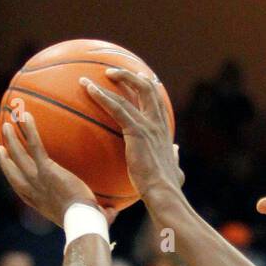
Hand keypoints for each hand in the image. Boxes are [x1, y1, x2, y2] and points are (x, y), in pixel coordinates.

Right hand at [0, 114, 116, 226]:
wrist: (83, 221)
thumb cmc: (88, 224)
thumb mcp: (92, 218)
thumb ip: (101, 213)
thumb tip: (113, 212)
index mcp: (41, 204)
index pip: (23, 192)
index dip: (15, 181)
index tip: (11, 172)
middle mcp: (35, 192)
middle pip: (14, 175)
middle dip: (6, 161)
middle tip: (0, 148)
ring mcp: (38, 179)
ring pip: (19, 155)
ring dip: (11, 139)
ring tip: (8, 124)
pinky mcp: (46, 169)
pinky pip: (34, 145)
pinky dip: (29, 130)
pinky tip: (26, 115)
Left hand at [80, 69, 183, 204]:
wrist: (164, 192)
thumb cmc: (168, 187)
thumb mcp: (177, 171)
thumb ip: (176, 159)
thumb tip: (177, 152)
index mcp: (164, 132)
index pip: (157, 103)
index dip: (150, 88)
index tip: (142, 79)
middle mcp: (157, 123)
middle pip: (146, 89)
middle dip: (129, 76)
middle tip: (112, 72)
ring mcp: (147, 126)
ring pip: (129, 95)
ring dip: (111, 82)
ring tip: (90, 80)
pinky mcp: (136, 131)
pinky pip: (116, 108)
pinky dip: (101, 96)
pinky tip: (88, 88)